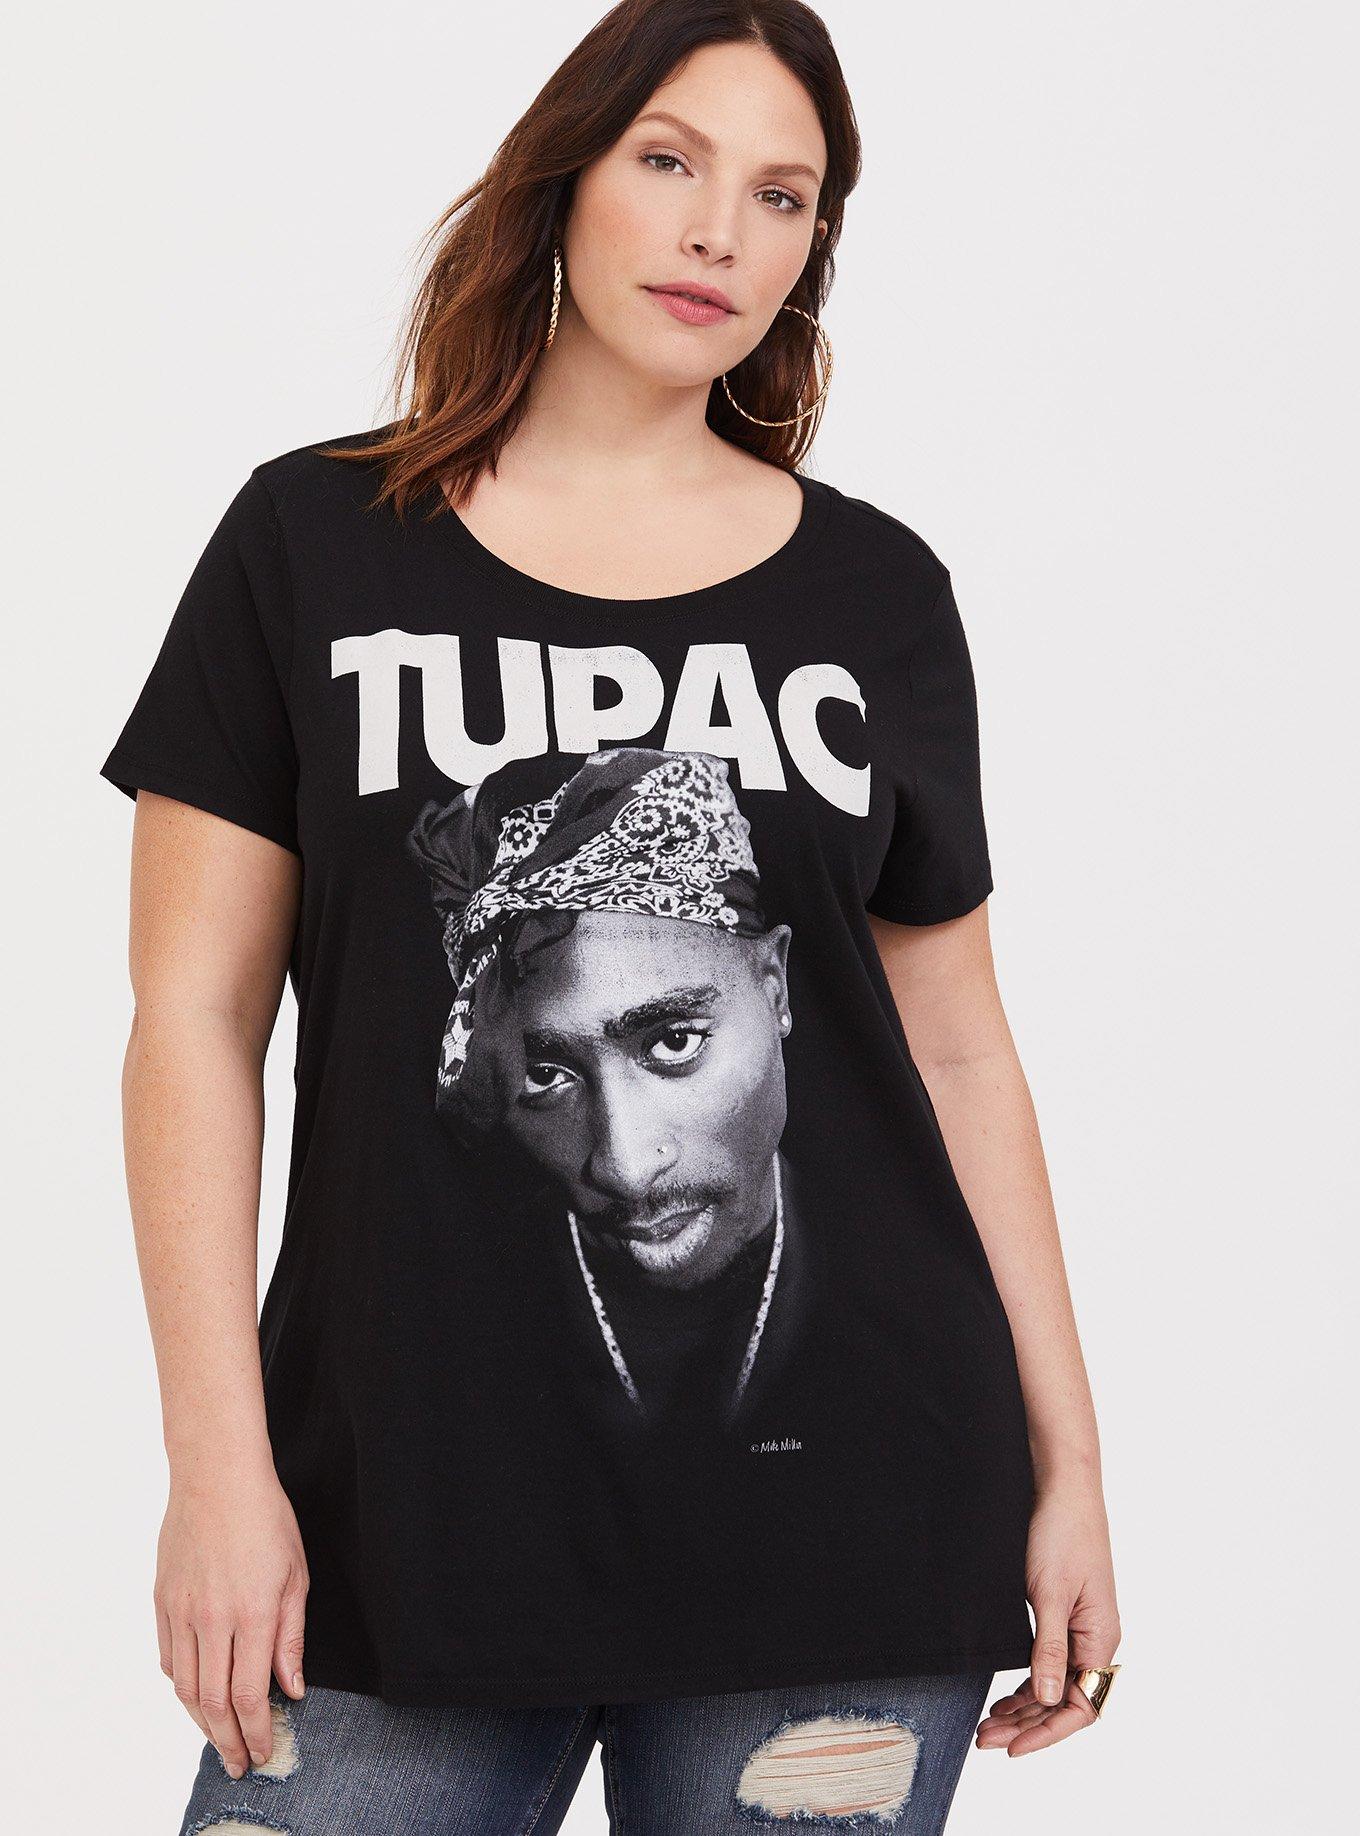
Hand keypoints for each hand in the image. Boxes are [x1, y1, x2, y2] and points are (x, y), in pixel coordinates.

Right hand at [154, 1464, 308, 1776]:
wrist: (217, 1477)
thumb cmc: (265, 1518)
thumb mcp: (296, 1575)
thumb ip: (292, 1638)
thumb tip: (291, 1689)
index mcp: (252, 1614)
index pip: (249, 1695)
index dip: (256, 1731)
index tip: (264, 1752)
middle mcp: (212, 1620)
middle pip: (213, 1703)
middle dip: (229, 1741)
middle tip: (241, 1763)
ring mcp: (181, 1612)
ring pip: (186, 1688)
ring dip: (202, 1723)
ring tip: (219, 1740)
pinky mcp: (162, 1602)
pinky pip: (169, 1659)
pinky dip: (182, 1686)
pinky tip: (197, 1695)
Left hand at [976, 1473, 1120, 1756]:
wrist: (1062, 1488)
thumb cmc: (1062, 1533)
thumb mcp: (1049, 1594)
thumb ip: (1049, 1648)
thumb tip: (1049, 1698)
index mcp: (1101, 1639)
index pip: (1080, 1707)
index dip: (1046, 1733)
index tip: (1011, 1747)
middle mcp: (1096, 1640)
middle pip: (1065, 1701)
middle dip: (1027, 1725)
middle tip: (985, 1738)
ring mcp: (1081, 1628)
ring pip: (1056, 1684)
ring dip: (1024, 1707)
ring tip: (988, 1723)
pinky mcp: (1065, 1613)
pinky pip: (1050, 1661)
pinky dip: (1027, 1681)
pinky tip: (1004, 1695)